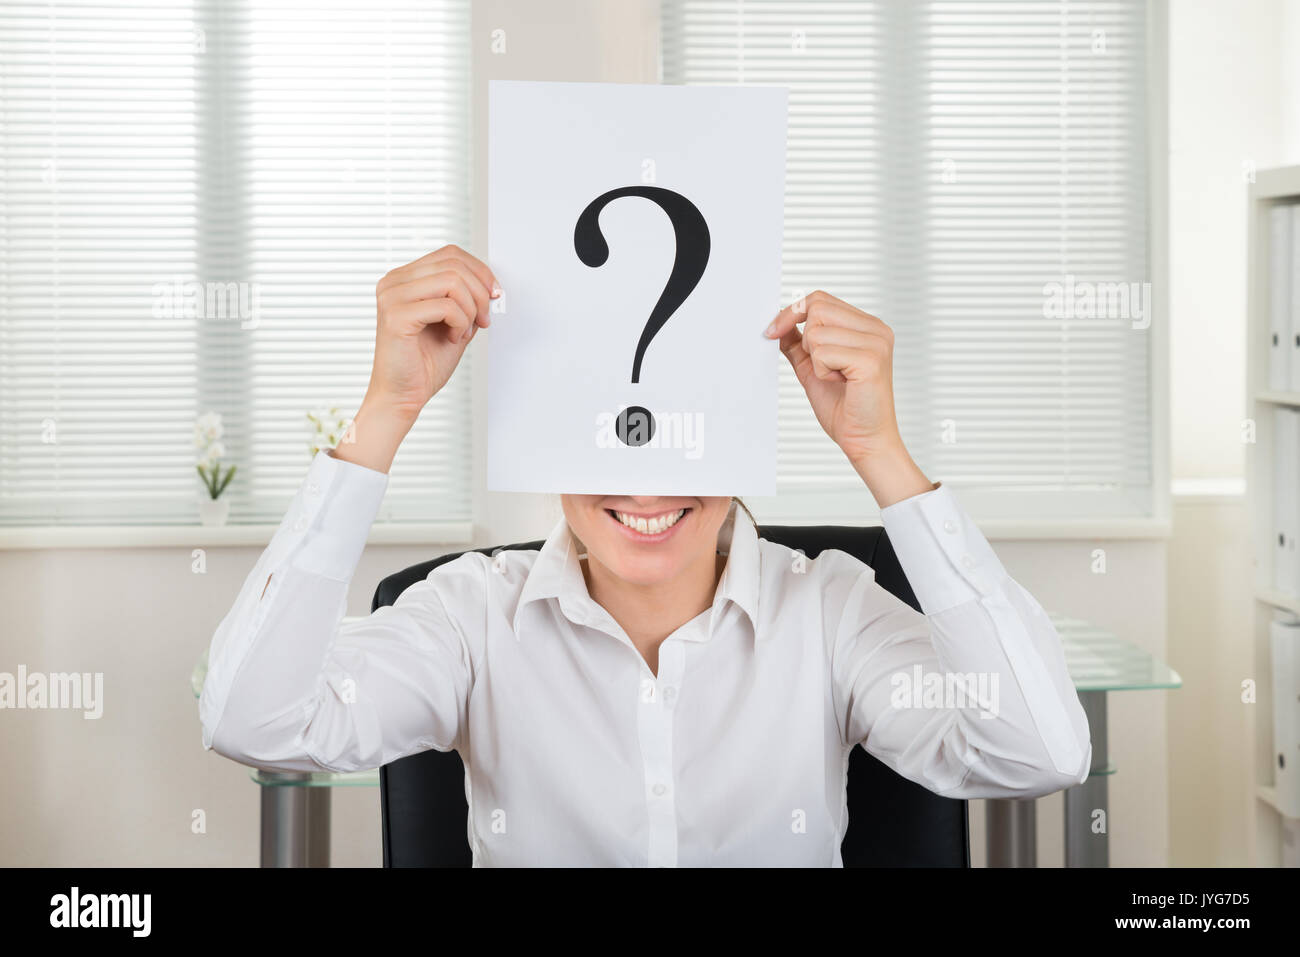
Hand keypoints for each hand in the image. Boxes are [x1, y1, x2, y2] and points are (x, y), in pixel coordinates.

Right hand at [369, 245, 499, 416]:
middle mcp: (393, 282)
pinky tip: (453, 339)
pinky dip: (460, 323)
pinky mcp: (396, 316)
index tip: (495, 296)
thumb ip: (468, 300)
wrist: (402, 395)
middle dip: (480, 293)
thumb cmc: (424, 363)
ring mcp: (392, 296)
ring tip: (464, 332)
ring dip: (470, 309)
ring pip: (453, 281)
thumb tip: (492, 286)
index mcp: (404, 278)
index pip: (450, 254)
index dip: (480, 271)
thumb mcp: (455, 322)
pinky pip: (446, 306)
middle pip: (454, 264)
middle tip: (484, 321)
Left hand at [765, 291, 933, 506]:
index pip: (820, 299)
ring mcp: (876, 342)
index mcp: (867, 326)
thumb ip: (798, 344)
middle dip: (806, 340)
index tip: (771, 331)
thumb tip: (778, 324)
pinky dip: (822, 371)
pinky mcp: (871, 359)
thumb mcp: (813, 368)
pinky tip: (841, 383)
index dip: (792, 313)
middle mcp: (876, 329)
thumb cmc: (844, 407)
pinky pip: (823, 352)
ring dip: (816, 360)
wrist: (864, 439)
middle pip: (817, 308)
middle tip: (821, 366)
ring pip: (817, 332)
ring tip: (836, 377)